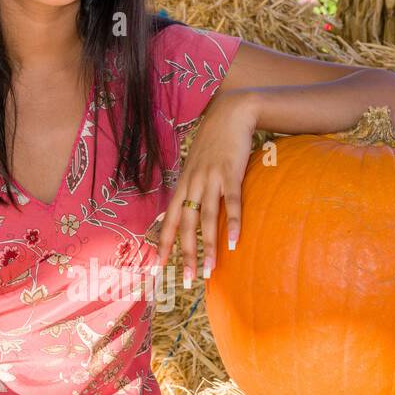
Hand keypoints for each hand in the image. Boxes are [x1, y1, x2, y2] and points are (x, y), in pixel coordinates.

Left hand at [155, 92, 255, 283]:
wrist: (230, 114)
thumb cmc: (213, 143)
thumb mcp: (195, 166)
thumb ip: (191, 188)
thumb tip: (186, 210)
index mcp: (183, 185)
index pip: (169, 220)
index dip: (164, 243)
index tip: (159, 266)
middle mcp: (193, 184)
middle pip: (186, 225)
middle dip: (184, 255)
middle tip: (185, 281)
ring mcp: (211, 179)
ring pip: (206, 219)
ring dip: (208, 247)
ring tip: (209, 270)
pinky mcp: (231, 174)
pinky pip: (231, 202)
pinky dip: (232, 223)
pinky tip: (235, 242)